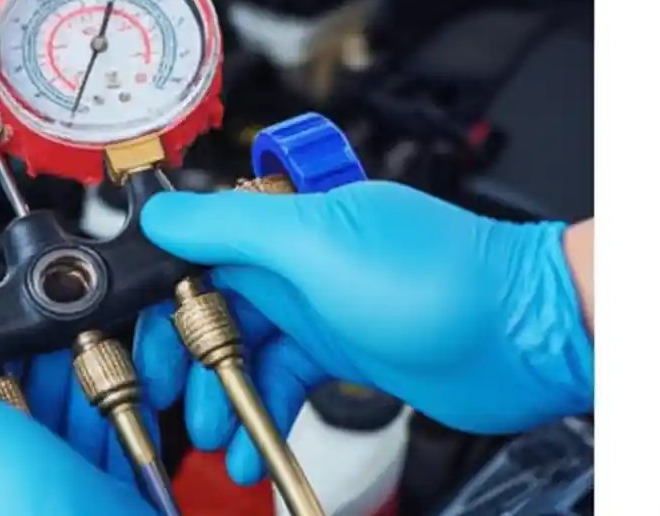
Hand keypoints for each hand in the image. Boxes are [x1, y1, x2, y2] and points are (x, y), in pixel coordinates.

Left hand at [0, 288, 155, 515]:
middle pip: (15, 388)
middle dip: (40, 345)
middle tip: (62, 308)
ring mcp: (54, 493)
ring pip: (67, 411)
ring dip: (87, 372)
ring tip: (101, 338)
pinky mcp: (108, 503)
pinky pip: (115, 444)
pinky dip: (127, 415)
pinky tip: (132, 394)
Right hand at [136, 180, 593, 485]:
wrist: (524, 334)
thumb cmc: (438, 277)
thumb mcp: (316, 243)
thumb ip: (231, 226)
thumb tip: (160, 211)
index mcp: (280, 221)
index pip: (192, 256)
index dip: (156, 304)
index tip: (135, 345)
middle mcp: (291, 260)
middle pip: (207, 310)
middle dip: (179, 361)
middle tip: (161, 401)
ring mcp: (315, 307)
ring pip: (242, 354)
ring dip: (218, 397)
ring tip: (209, 436)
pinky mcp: (339, 350)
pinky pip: (281, 384)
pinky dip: (260, 415)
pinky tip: (248, 448)